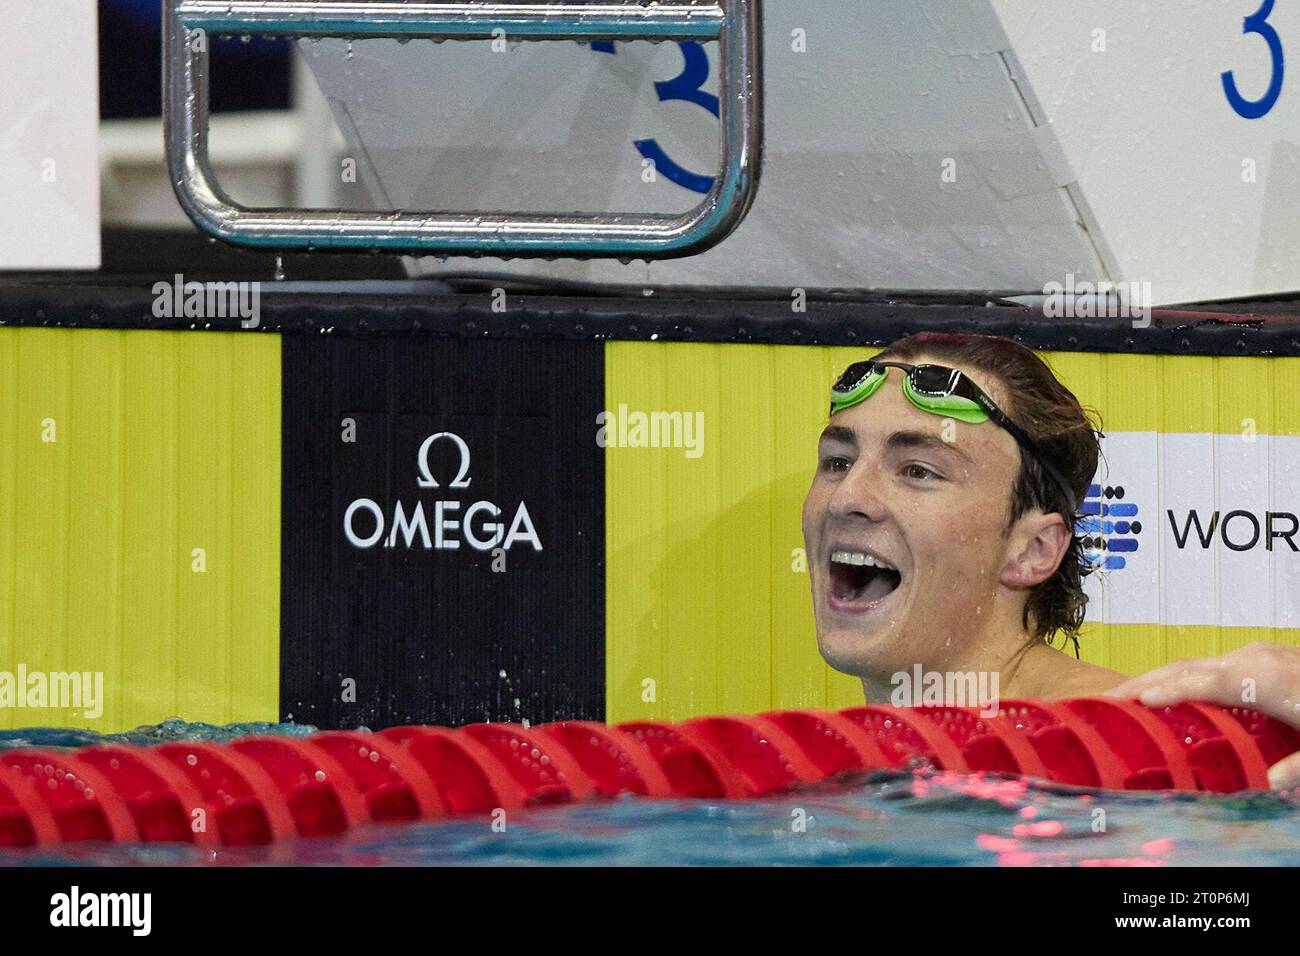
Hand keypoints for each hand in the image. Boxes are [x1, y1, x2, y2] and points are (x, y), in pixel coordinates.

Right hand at [1104, 642, 1299, 789]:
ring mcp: (1255, 654)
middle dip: (1141, 682)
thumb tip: (1270, 782)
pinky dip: (1178, 679)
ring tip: (1121, 700)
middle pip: (1186, 667)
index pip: (1203, 681)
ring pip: (1192, 664)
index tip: (1130, 702)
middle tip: (1101, 703)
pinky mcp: (1259, 657)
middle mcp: (1253, 658)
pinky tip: (1166, 695)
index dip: (1166, 691)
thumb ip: (1299, 764)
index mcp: (1266, 678)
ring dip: (1155, 680)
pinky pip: (1207, 666)